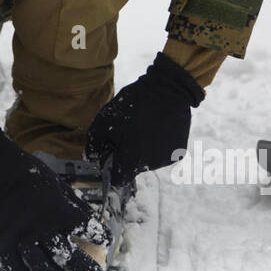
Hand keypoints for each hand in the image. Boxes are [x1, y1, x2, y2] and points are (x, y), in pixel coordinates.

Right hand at [0, 131, 108, 270]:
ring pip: (40, 265)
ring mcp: (20, 236)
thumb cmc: (29, 174)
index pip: (84, 228)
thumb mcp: (58, 184)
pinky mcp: (3, 241)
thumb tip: (92, 220)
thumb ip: (75, 204)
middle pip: (66, 254)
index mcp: (57, 209)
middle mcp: (40, 226)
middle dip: (85, 267)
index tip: (106, 242)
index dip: (99, 236)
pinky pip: (12, 266)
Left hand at [86, 52, 203, 187]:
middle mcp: (151, 164)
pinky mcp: (178, 152)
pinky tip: (156, 128)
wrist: (168, 90)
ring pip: (148, 162)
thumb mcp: (104, 120)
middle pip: (133, 169)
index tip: (111, 157)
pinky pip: (162, 154)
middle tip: (127, 134)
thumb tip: (92, 157)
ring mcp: (166, 159)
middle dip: (127, 156)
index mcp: (132, 159)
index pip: (118, 180)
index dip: (111, 169)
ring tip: (143, 127)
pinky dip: (157, 145)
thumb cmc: (133, 104)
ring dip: (142, 150)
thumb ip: (94, 143)